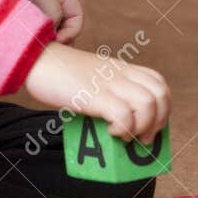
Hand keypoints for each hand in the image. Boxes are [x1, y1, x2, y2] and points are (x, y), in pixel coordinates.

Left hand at [0, 0, 82, 41]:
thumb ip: (53, 9)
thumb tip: (54, 34)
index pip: (76, 21)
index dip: (71, 32)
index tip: (56, 39)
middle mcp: (50, 7)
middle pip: (63, 33)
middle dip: (57, 43)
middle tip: (44, 49)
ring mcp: (35, 15)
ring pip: (45, 37)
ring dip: (41, 43)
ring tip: (30, 45)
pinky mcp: (19, 21)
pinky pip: (29, 36)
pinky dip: (28, 41)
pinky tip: (19, 42)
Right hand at [24, 43, 170, 143]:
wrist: (34, 59)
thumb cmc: (58, 75)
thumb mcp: (91, 77)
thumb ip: (106, 92)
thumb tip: (116, 125)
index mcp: (120, 68)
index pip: (158, 82)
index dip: (162, 107)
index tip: (152, 124)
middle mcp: (120, 74)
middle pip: (160, 94)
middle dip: (159, 121)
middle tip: (145, 137)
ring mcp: (109, 83)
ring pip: (148, 103)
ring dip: (143, 126)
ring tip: (128, 137)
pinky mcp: (95, 95)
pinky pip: (124, 114)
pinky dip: (123, 128)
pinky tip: (111, 132)